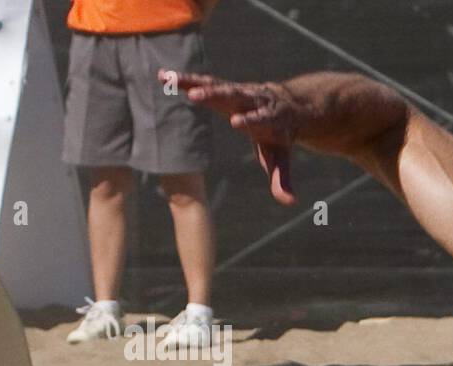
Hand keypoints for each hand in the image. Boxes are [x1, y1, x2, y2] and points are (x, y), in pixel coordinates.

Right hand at [161, 70, 299, 204]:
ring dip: (195, 84)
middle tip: (197, 96)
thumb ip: (283, 180)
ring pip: (217, 85)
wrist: (287, 107)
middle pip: (236, 97)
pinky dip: (185, 79)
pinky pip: (205, 82)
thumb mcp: (282, 159)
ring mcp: (239, 92)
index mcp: (270, 120)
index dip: (249, 121)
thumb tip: (290, 203)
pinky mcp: (225, 87)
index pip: (260, 120)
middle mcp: (254, 102)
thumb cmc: (279, 137)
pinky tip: (163, 76)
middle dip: (217, 96)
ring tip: (171, 81)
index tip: (235, 122)